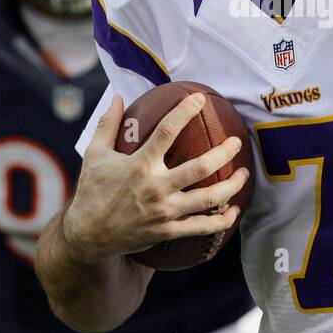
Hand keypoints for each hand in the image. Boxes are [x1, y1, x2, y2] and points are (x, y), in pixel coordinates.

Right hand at [64, 94, 247, 261]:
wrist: (88, 236)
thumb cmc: (92, 191)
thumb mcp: (94, 155)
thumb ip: (108, 124)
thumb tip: (117, 96)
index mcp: (139, 165)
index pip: (166, 132)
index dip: (184, 112)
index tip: (200, 99)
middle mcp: (155, 187)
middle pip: (200, 168)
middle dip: (224, 153)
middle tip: (236, 142)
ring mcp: (164, 212)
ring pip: (207, 199)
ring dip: (231, 186)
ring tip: (244, 174)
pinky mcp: (168, 231)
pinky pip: (201, 227)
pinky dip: (221, 220)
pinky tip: (233, 211)